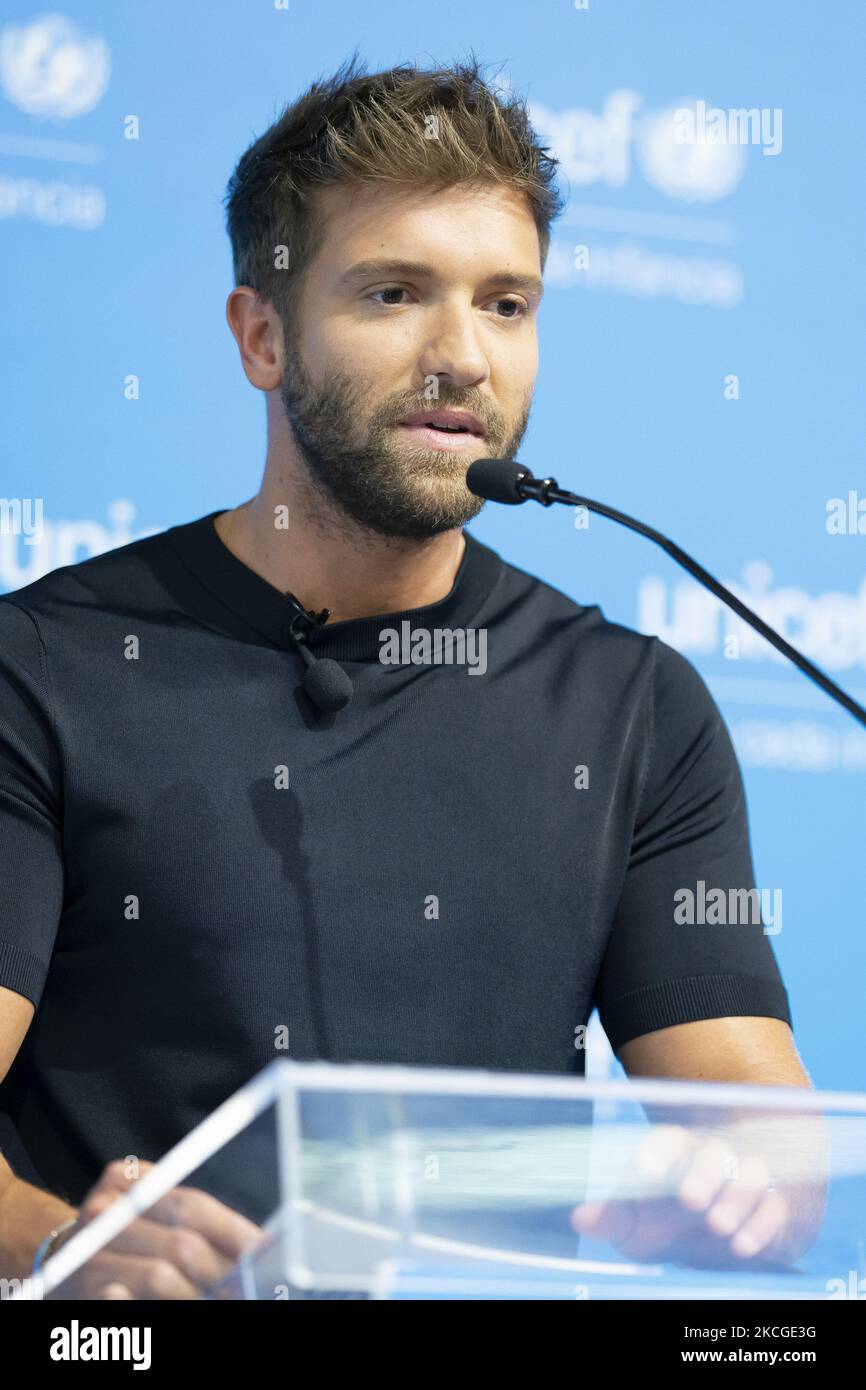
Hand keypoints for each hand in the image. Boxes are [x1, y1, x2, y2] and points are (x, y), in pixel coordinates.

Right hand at [45, 1159, 266, 1299]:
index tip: (262, 1251)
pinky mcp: (85, 1290)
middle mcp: (103, 1211)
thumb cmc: (124, 1236)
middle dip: (221, 1269)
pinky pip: (133, 1301)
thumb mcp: (150, 1211)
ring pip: (162, 1276)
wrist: (60, 1263)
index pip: (192, 1205)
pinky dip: (166, 1305)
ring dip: (198, 1294)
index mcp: (126, 1179)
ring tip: (219, 1297)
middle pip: (180, 1241)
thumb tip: (253, 1245)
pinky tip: (186, 1304)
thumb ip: (192, 1220)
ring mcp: (89, 1253)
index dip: (233, 1231)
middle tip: (245, 1285)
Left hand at [570, 1123, 792, 1268]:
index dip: (658, 1153)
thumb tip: (580, 1219)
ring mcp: (748, 1180)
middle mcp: (714, 1159)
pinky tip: (742, 1245)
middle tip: (690, 1200)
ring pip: (751, 1173)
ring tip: (717, 1224)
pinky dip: (761, 1225)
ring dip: (736, 1197)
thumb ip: (612, 1219)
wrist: (727, 1236)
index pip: (668, 1141)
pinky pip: (775, 1207)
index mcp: (677, 1154)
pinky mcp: (776, 1208)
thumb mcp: (638, 1224)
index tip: (646, 1171)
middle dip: (703, 1173)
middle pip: (712, 1152)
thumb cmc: (672, 1223)